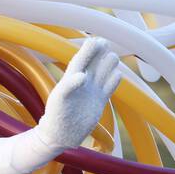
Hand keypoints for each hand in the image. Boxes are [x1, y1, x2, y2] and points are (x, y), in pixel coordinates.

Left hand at [34, 37, 121, 154]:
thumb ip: (69, 86)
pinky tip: (118, 74)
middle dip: (99, 51)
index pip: (81, 59)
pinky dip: (114, 80)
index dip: (88, 49)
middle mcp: (83, 81)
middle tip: (105, 43)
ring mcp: (92, 90)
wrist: (62, 133)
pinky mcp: (100, 100)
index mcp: (71, 77)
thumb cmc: (56, 114)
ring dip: (108, 63)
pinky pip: (109, 86)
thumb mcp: (60, 99)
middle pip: (94, 61)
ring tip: (112, 57)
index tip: (96, 40)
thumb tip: (82, 75)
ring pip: (103, 71)